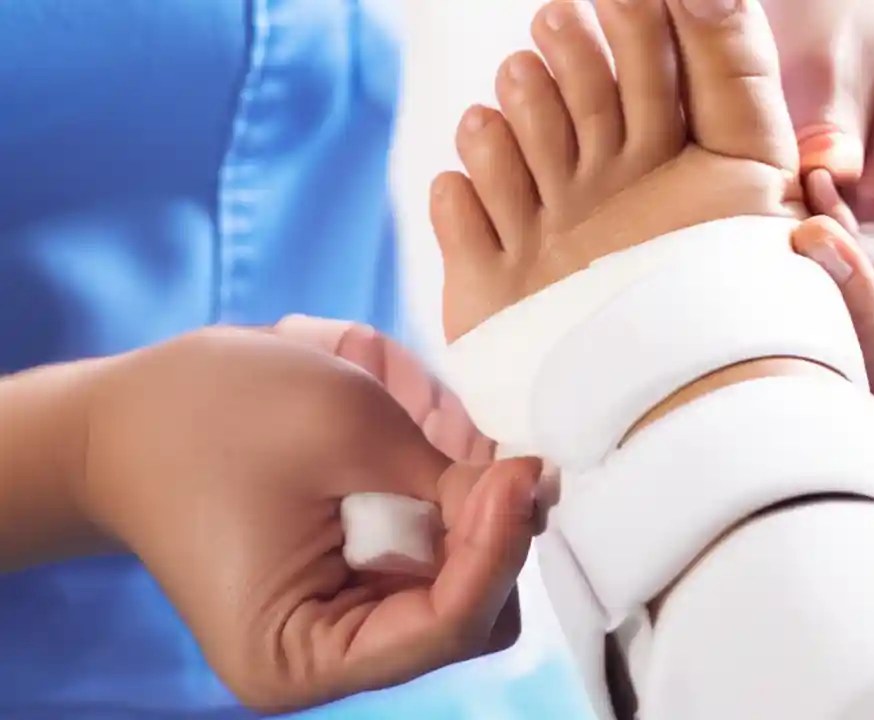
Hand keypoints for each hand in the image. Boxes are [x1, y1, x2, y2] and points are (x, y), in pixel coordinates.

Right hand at [77, 325, 535, 711]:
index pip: (448, 626)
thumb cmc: (215, 415)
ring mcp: (344, 623)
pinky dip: (450, 505)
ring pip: (463, 583)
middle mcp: (331, 657)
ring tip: (463, 443)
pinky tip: (440, 450)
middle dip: (491, 535)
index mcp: (303, 654)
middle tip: (505, 458)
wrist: (125, 417)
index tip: (525, 469)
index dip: (498, 546)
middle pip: (467, 616)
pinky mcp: (352, 585)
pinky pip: (432, 556)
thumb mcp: (345, 428)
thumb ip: (448, 477)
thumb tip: (533, 489)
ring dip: (475, 513)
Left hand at [764, 0, 873, 524]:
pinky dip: (758, 305)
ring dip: (799, 315)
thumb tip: (827, 178)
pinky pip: (787, 321)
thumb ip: (833, 114)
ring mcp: (858, 263)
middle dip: (847, 328)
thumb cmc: (839, 6)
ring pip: (839, 359)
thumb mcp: (841, 46)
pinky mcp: (804, 261)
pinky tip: (734, 251)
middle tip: (807, 219)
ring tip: (787, 202)